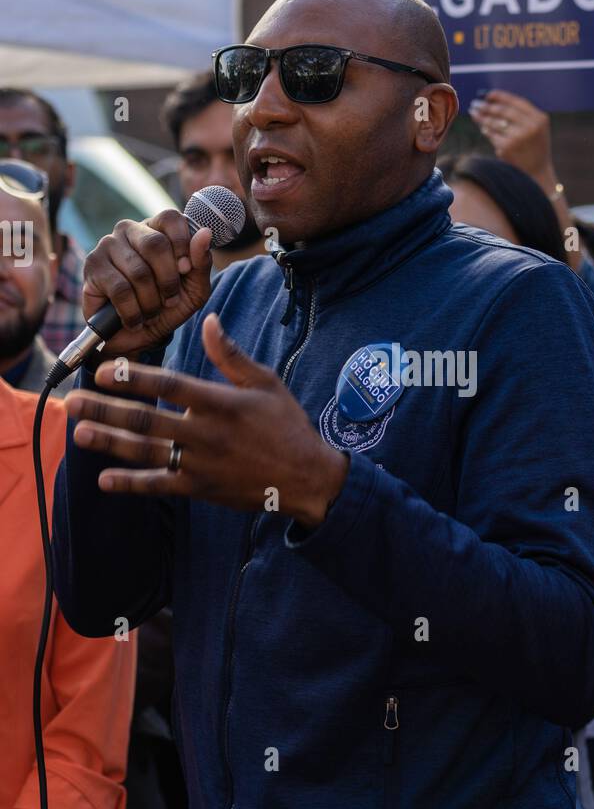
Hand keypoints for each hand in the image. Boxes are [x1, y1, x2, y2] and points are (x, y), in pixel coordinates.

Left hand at [65, 314, 348, 526]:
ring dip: (108, 442)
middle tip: (72, 401)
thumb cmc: (287, 425)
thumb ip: (231, 354)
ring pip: (144, 451)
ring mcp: (200, 463)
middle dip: (104, 409)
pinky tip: (103, 480)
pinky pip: (159, 485)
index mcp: (220, 402)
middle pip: (145, 418)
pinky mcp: (200, 488)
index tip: (102, 370)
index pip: (168, 384)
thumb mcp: (266, 382)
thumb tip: (207, 320)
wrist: (306, 478)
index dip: (132, 377)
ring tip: (78, 432)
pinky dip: (130, 484)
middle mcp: (205, 433)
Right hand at [81, 211, 213, 356]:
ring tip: (151, 313)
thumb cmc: (167, 306)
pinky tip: (134, 320)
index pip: (171, 218)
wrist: (138, 336)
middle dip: (168, 280)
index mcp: (157, 229)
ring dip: (151, 301)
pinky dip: (133, 312)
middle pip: (155, 244)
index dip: (182, 244)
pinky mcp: (93, 266)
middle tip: (169, 300)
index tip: (185, 270)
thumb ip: (201, 262)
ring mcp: (108, 245)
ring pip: (138, 271)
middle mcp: (130, 230)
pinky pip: (120, 289)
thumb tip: (205, 234)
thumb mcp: (194, 289)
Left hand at [469, 90, 557, 195]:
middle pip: (503, 111)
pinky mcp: (507, 148)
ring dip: (481, 116)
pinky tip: (483, 128)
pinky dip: (486, 131)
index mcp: (540, 118)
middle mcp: (530, 126)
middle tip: (476, 104)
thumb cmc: (534, 149)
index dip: (500, 97)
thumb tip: (492, 101)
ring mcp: (518, 137)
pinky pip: (492, 135)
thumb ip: (521, 115)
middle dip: (487, 106)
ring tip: (474, 112)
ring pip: (494, 122)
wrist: (537, 174)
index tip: (488, 95)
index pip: (516, 102)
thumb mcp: (536, 129)